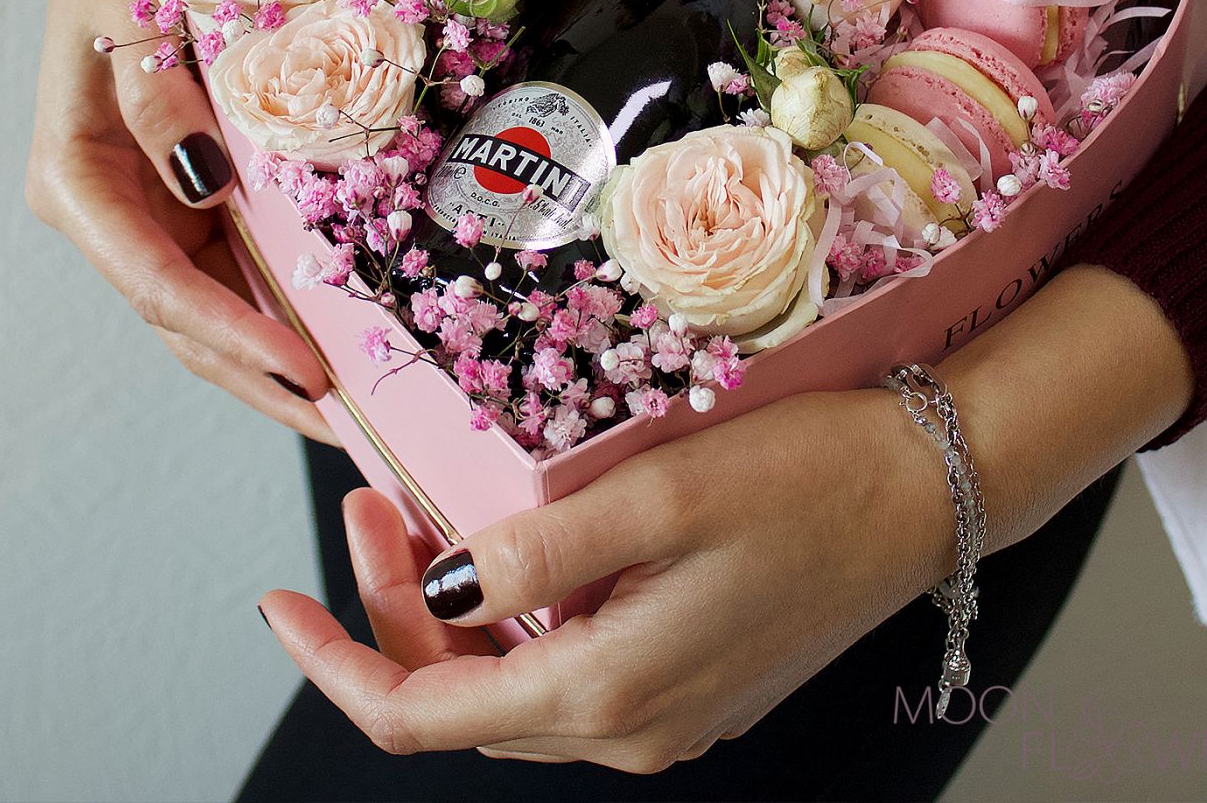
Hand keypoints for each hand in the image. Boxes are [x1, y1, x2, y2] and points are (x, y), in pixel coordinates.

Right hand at [27, 0, 332, 439]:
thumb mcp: (141, 4)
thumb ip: (161, 92)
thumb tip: (204, 174)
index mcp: (78, 174)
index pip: (157, 283)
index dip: (232, 337)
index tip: (307, 375)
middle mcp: (109, 203)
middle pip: (185, 320)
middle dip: (262, 377)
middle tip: (349, 429)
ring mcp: (149, 203)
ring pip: (211, 307)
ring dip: (277, 358)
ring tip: (355, 411)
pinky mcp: (190, 191)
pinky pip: (235, 265)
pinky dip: (282, 306)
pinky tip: (338, 335)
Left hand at [260, 388, 951, 771]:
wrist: (927, 491)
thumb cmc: (805, 479)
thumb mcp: (657, 496)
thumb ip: (537, 553)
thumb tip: (440, 585)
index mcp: (608, 690)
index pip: (420, 713)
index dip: (334, 662)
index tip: (279, 600)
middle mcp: (631, 726)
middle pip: (459, 697)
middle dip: (392, 608)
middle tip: (374, 501)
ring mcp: (666, 712)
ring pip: (510, 686)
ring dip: (450, 613)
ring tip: (426, 515)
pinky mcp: (692, 679)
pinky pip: (567, 669)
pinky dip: (512, 620)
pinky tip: (512, 553)